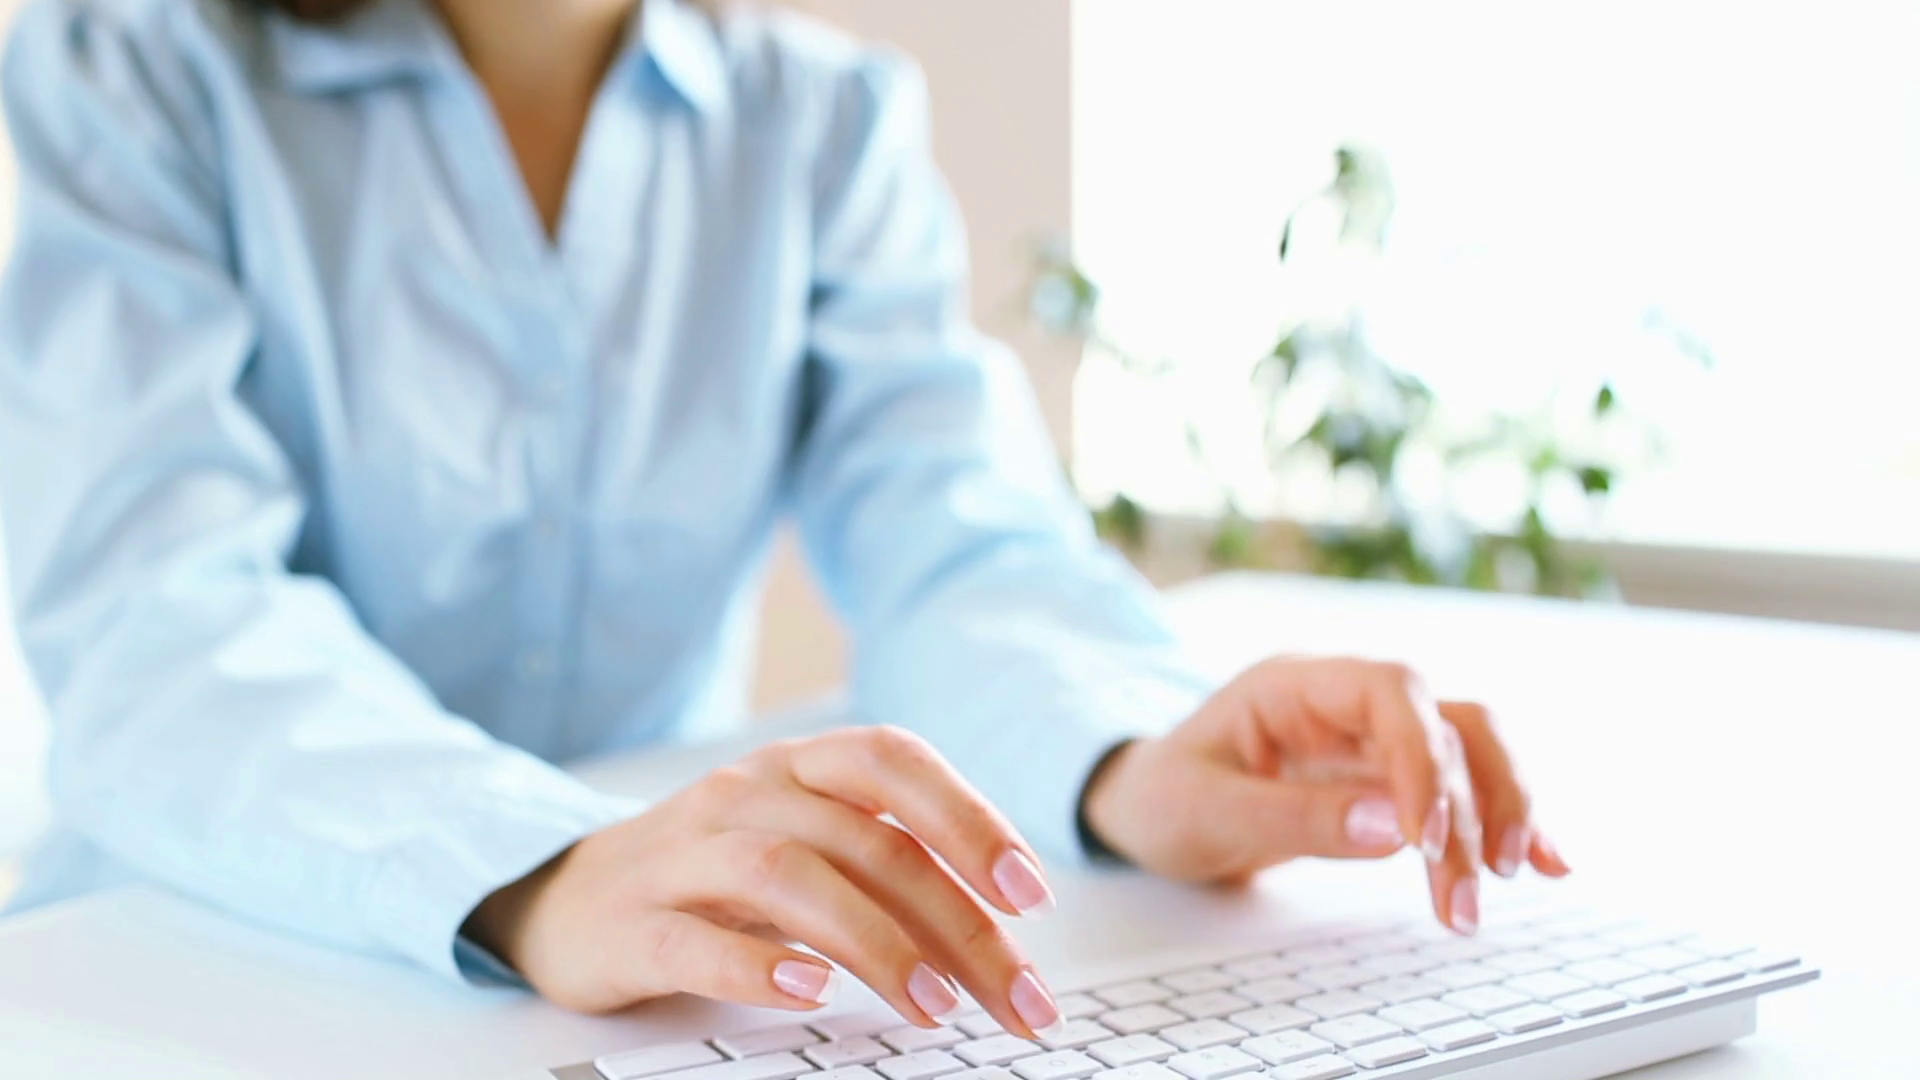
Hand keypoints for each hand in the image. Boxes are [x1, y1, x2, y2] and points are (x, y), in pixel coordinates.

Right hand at [465, 726, 1064, 1031]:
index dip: (970, 819)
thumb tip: (1001, 922)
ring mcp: (685, 856)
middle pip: (867, 841)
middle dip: (957, 921)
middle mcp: (746, 794)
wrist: (568, 898)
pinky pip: (696, 941)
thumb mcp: (806, 843)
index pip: (895, 762)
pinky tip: (810, 994)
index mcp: (800, 766)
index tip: (1031, 895)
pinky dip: (758, 967)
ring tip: (933, 1004)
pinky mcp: (633, 926)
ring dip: (876, 942)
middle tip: (1015, 995)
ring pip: (790, 877)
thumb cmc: (717, 877)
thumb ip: (888, 861)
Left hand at [1081, 656, 1569, 932]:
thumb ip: (1296, 818)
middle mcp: (1348, 701)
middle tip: (1470, 889)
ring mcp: (1375, 738)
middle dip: (1475, 804)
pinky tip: (1546, 863)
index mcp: (1296, 684)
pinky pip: (1467, 789)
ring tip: (1493, 891)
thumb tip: (1394, 830)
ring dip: (1497, 818)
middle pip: (1449, 721)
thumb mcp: (1209, 812)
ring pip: (1472, 753)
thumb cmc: (1166, 798)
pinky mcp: (1391, 781)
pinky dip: (1506, 822)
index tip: (1422, 840)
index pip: (1391, 690)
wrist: (1150, 808)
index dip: (1422, 758)